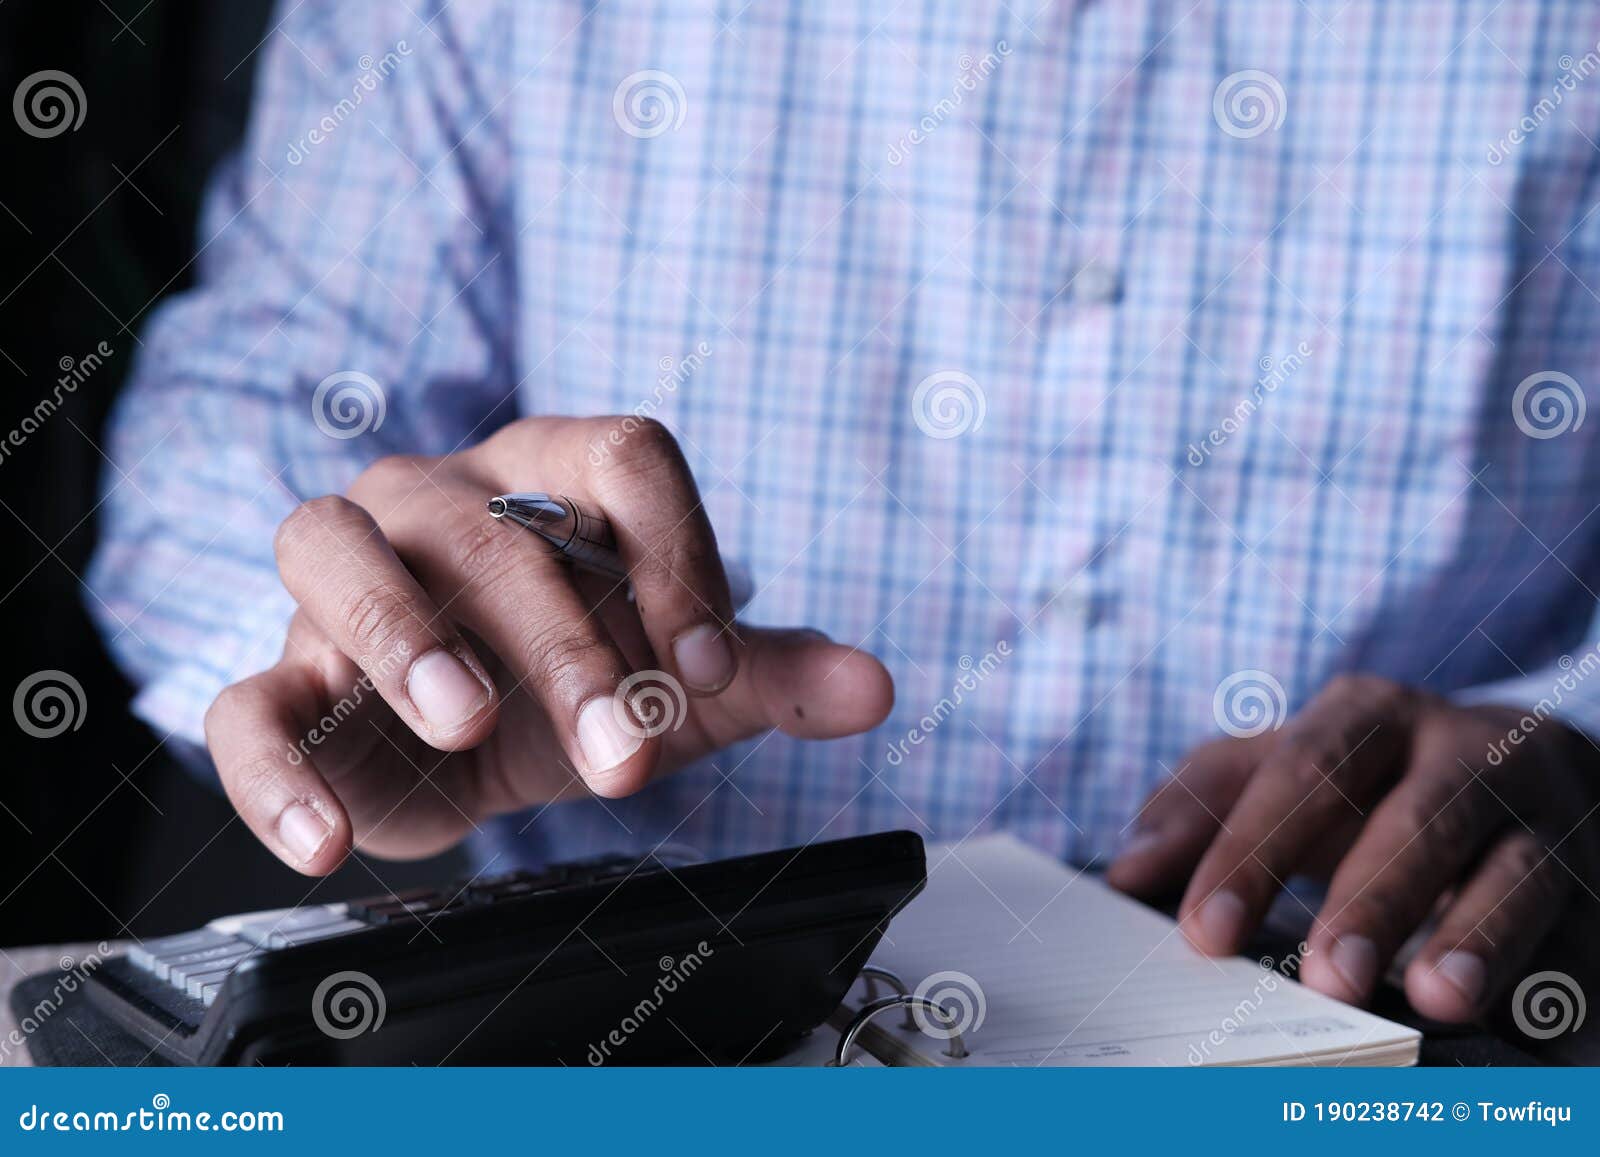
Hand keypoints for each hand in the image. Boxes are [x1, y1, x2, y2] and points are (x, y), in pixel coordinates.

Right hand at [204, 416, 893, 872]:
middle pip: (491, 527)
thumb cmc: (574, 680)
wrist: (464, 745)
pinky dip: (276, 766)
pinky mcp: (284, 675)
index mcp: (549, 477)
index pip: (620, 457)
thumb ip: (766, 673)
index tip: (711, 671)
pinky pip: (246, 698)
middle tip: (626, 751)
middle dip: (567, 644)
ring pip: (336, 549)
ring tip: (469, 723)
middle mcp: (439, 502)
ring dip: (403, 635)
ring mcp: (347, 578)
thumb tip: (875, 687)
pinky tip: (329, 836)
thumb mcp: (676, 679)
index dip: (676, 554)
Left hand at [1107, 674, 1599, 1021]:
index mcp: (1371, 715)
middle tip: (1325, 978)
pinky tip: (1524, 1025)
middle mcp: (1468, 748)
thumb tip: (1124, 875)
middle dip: (1372, 898)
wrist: (1521, 765)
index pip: (1304, 772)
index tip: (1207, 933)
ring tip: (1436, 999)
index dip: (1254, 850)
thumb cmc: (1370, 779)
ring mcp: (1549, 812)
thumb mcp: (1286, 766)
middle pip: (1420, 817)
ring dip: (1478, 935)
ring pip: (1520, 869)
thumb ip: (1202, 805)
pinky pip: (1583, 930)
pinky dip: (1553, 977)